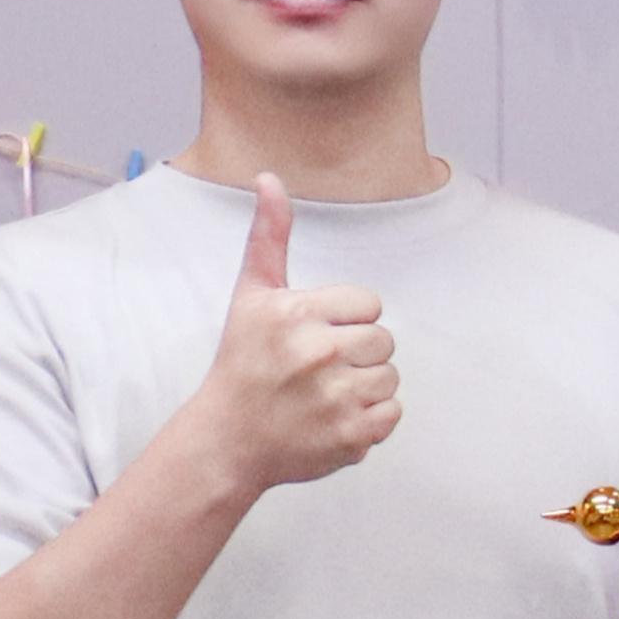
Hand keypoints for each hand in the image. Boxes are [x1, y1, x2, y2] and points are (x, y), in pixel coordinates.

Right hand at [191, 175, 396, 490]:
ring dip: (366, 386)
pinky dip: (371, 420)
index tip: (314, 335)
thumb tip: (269, 179)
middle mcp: (318, 354)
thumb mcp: (251, 294)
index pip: (371, 304)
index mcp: (298, 314)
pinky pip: (392, 415)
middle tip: (318, 368)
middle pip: (385, 341)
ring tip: (325, 393)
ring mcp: (335, 399)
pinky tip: (335, 416)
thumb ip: (269, 236)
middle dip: (359, 352)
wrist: (227, 439)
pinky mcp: (349, 437)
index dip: (348, 319)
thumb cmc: (242, 363)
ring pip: (391, 378)